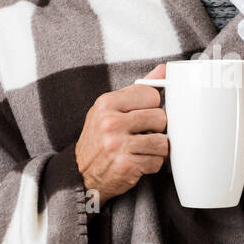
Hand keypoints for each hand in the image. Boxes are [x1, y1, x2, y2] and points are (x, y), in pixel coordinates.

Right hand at [75, 63, 168, 207]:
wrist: (80, 174)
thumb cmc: (99, 139)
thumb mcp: (110, 109)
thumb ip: (136, 90)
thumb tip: (163, 70)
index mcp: (106, 103)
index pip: (151, 94)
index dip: (153, 106)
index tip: (144, 114)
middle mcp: (110, 122)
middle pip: (160, 117)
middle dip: (157, 128)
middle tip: (144, 133)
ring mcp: (117, 145)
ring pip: (162, 141)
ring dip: (157, 148)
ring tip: (143, 148)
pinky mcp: (125, 165)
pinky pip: (157, 161)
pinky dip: (152, 163)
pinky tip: (139, 162)